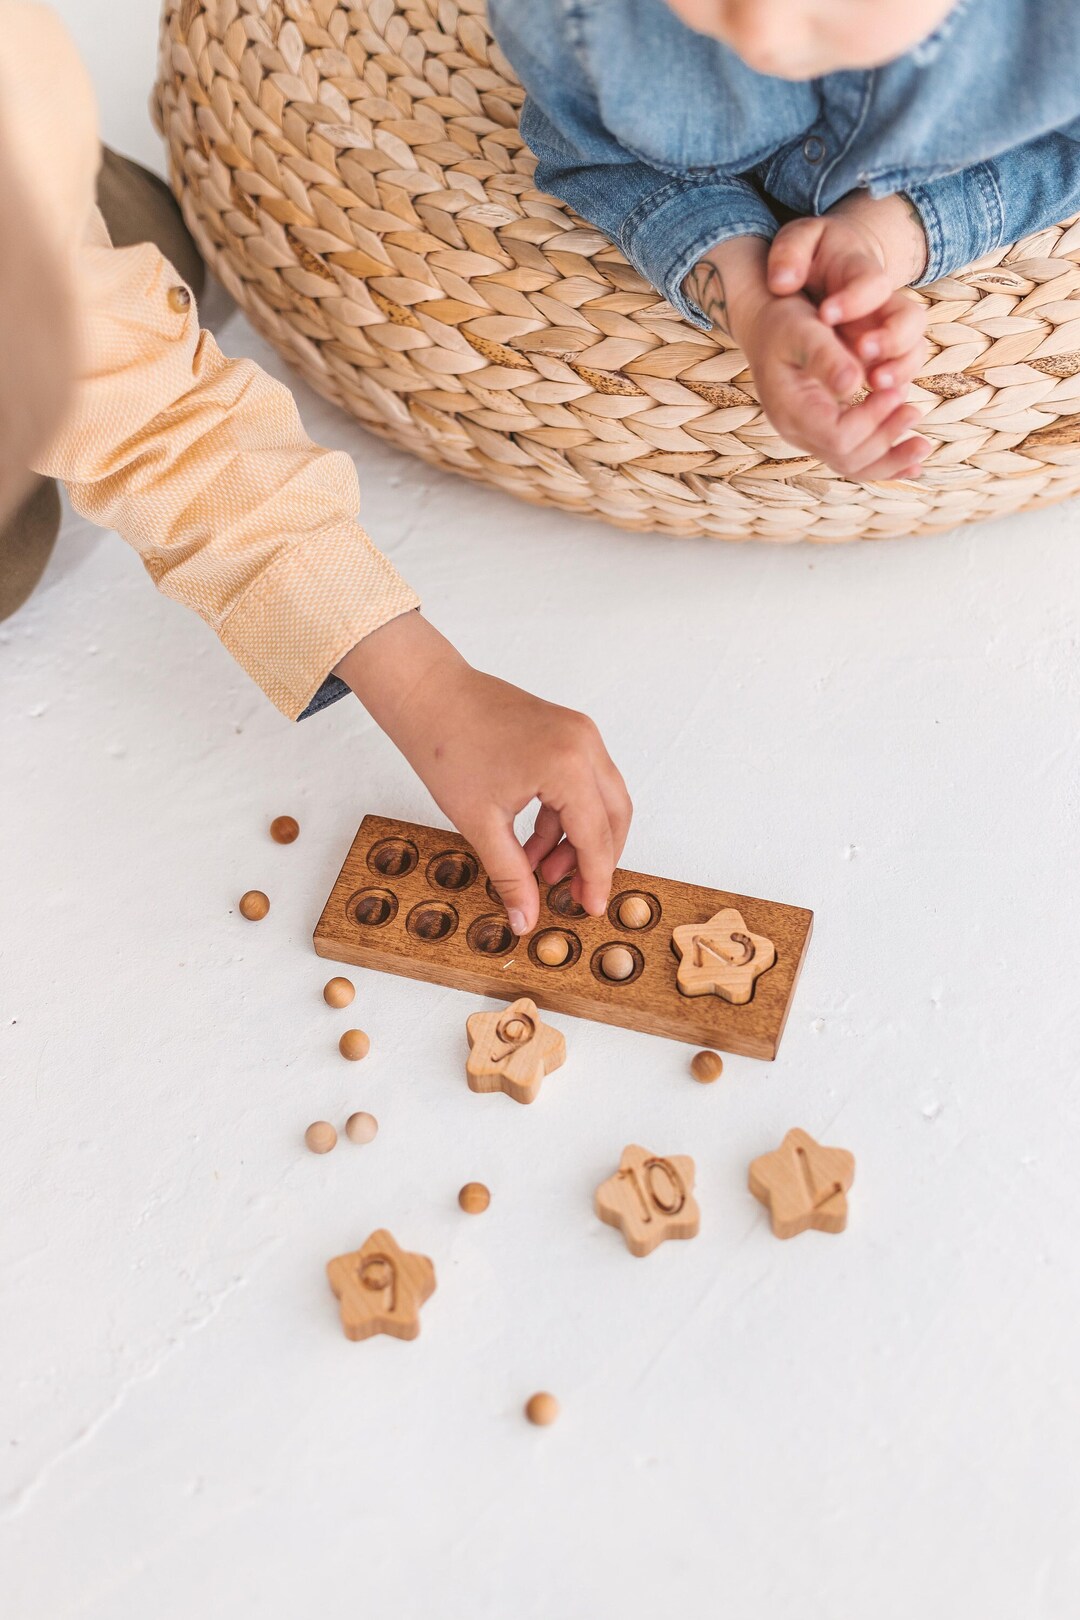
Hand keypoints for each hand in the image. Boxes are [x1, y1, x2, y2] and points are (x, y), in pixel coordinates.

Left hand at [336, 612, 631, 934]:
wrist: (427, 695)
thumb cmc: (446, 746)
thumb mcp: (480, 824)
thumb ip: (511, 876)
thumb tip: (525, 920)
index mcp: (568, 766)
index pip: (597, 836)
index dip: (595, 879)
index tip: (591, 909)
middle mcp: (584, 744)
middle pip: (613, 816)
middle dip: (595, 859)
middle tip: (574, 894)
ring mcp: (578, 733)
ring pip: (599, 800)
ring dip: (577, 839)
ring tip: (541, 871)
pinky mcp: (566, 731)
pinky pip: (581, 782)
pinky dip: (564, 815)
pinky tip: (533, 842)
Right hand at [737, 286, 929, 479]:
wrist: (766, 327)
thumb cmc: (784, 323)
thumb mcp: (801, 329)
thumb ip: (826, 357)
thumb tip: (853, 385)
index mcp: (790, 410)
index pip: (837, 436)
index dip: (872, 419)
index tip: (895, 392)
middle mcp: (797, 432)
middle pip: (847, 458)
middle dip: (886, 439)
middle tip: (915, 411)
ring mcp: (809, 437)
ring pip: (853, 467)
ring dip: (890, 460)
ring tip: (921, 445)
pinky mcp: (824, 434)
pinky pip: (855, 460)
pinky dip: (885, 464)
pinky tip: (911, 467)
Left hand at [767, 202, 928, 395]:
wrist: (833, 268)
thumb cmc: (813, 256)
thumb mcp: (799, 241)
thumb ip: (790, 253)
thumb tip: (783, 282)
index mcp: (862, 271)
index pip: (871, 282)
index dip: (853, 298)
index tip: (825, 313)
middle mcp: (884, 304)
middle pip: (909, 320)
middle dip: (891, 338)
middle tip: (862, 351)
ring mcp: (889, 331)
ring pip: (912, 351)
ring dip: (898, 370)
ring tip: (873, 383)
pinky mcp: (885, 356)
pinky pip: (900, 375)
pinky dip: (893, 391)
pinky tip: (873, 406)